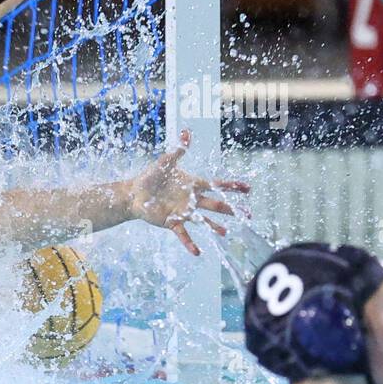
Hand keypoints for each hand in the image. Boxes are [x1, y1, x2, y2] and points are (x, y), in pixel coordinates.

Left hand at [126, 129, 250, 255]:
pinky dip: (189, 243)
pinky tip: (197, 252)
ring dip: (214, 227)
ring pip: (203, 221)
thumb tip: (186, 131)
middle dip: (232, 210)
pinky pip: (183, 233)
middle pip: (215, 205)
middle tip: (248, 215)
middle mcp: (192, 200)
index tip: (248, 189)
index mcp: (193, 185)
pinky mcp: (172, 222)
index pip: (216, 185)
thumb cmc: (150, 177)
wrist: (134, 194)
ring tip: (225, 233)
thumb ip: (178, 149)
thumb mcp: (165, 162)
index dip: (232, 187)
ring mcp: (183, 212)